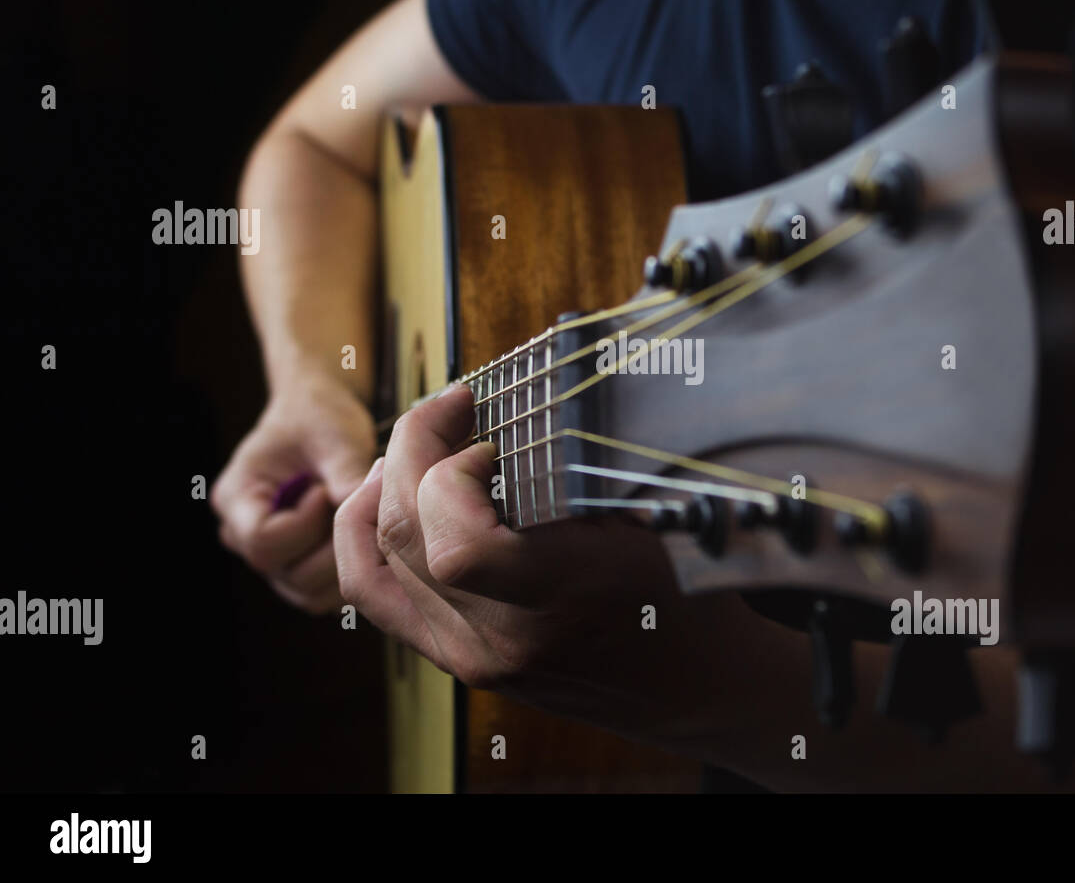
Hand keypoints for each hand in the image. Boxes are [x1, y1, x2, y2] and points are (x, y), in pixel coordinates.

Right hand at [214, 370, 375, 612]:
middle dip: (334, 545)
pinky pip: (324, 594)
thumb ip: (348, 474)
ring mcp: (270, 559)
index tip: (326, 490)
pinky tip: (365, 535)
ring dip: (347, 561)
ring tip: (357, 517)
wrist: (322, 418)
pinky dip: (352, 572)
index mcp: (236, 497)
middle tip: (353, 505)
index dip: (307, 524)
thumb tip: (373, 515)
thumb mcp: (335, 435)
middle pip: (288, 573)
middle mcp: (242, 535)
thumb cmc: (320, 418)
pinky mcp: (296, 570)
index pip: (264, 541)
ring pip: (308, 593)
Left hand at [333, 384, 776, 742]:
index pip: (454, 537)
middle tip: (451, 408)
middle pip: (405, 533)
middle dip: (413, 450)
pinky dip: (364, 538)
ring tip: (416, 444)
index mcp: (559, 599)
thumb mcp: (656, 523)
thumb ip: (580, 472)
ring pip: (378, 561)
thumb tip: (526, 401)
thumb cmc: (687, 597)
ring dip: (385, 485)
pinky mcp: (458, 661)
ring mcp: (471, 656)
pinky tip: (381, 496)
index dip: (455, 468)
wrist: (695, 687)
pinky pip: (376, 597)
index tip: (493, 437)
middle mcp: (500, 637)